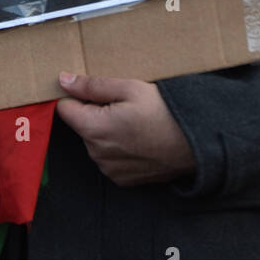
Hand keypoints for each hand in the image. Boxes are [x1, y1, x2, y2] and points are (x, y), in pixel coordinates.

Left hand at [57, 73, 195, 186]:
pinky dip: (118, 147)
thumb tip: (63, 81)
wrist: (195, 145)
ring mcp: (109, 169)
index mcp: (94, 129)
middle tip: (123, 104)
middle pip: (82, 125)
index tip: (94, 91)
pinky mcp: (122, 179)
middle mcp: (96, 154)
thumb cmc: (164, 112)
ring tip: (134, 121)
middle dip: (95, 112)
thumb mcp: (129, 88)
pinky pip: (109, 157)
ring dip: (106, 130)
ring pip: (95, 141)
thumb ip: (93, 85)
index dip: (76, 96)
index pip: (64, 109)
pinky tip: (137, 138)